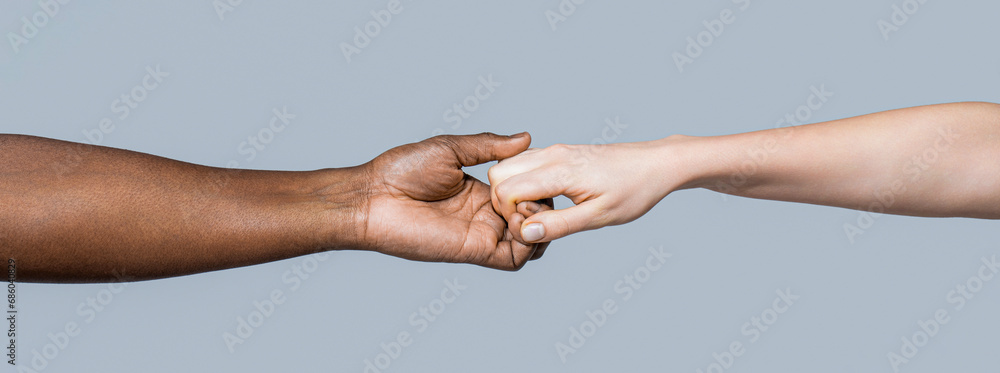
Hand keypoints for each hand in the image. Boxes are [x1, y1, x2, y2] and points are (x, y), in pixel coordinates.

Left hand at [354, 132, 550, 269]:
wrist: (372, 198)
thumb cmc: (401, 170)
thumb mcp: (450, 149)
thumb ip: (488, 146)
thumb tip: (525, 138)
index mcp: (481, 192)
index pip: (524, 194)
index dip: (537, 185)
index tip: (540, 170)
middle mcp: (485, 215)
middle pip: (533, 218)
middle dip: (545, 204)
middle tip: (537, 192)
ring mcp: (482, 235)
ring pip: (530, 241)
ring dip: (540, 225)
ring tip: (527, 206)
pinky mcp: (475, 252)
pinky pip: (514, 259)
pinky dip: (528, 244)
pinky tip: (518, 220)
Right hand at [488, 139, 689, 242]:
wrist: (656, 164)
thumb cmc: (634, 190)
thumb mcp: (599, 216)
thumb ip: (559, 225)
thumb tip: (525, 232)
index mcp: (559, 170)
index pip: (506, 190)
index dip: (512, 215)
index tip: (539, 226)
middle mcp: (552, 154)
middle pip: (499, 174)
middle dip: (506, 201)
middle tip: (538, 218)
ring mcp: (554, 150)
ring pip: (508, 166)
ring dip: (515, 192)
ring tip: (547, 210)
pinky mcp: (558, 152)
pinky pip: (525, 164)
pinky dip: (525, 183)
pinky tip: (551, 199)